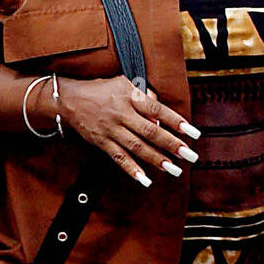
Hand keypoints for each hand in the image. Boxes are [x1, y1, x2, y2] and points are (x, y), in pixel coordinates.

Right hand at [54, 76, 198, 186]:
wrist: (69, 99)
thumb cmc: (101, 90)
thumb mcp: (123, 83)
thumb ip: (145, 95)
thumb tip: (162, 114)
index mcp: (129, 96)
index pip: (158, 110)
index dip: (176, 122)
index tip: (194, 133)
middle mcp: (121, 114)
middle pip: (150, 131)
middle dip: (172, 144)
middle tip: (190, 155)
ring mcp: (111, 129)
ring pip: (136, 147)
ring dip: (156, 159)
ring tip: (174, 170)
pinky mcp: (101, 142)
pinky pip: (118, 157)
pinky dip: (131, 169)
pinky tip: (145, 180)